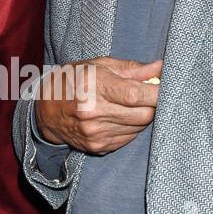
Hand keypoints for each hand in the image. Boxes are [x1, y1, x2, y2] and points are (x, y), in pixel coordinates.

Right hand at [35, 57, 162, 153]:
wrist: (46, 111)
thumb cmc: (73, 81)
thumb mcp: (98, 66)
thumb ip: (132, 69)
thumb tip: (161, 68)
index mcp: (94, 87)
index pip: (137, 95)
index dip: (158, 92)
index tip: (167, 86)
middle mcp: (94, 113)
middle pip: (143, 114)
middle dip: (152, 104)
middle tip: (148, 94)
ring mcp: (96, 133)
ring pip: (138, 128)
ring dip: (141, 116)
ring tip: (128, 105)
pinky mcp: (98, 147)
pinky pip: (129, 138)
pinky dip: (130, 128)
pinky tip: (118, 117)